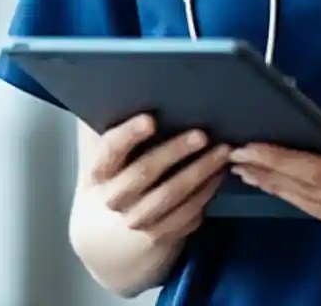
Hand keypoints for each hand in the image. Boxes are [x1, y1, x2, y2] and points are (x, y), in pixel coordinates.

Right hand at [82, 114, 231, 244]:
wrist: (102, 238)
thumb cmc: (108, 181)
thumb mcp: (99, 157)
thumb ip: (104, 126)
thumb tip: (116, 83)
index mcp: (98, 173)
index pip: (110, 151)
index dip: (129, 134)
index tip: (150, 119)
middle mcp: (115, 199)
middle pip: (144, 173)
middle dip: (175, 151)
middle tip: (202, 133)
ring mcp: (138, 220)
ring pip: (172, 196)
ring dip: (200, 172)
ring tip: (222, 151)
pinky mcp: (161, 234)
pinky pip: (188, 213)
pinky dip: (207, 193)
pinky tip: (220, 174)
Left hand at [229, 106, 320, 253]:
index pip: (316, 171)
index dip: (279, 161)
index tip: (251, 150)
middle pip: (305, 191)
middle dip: (268, 172)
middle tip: (237, 157)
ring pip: (310, 207)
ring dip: (278, 188)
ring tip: (250, 171)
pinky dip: (301, 201)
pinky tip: (284, 188)